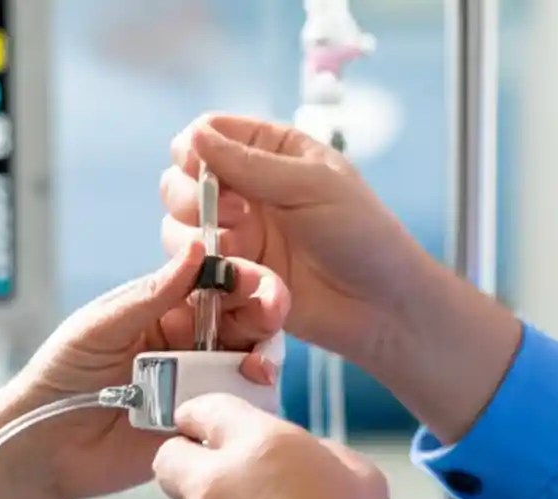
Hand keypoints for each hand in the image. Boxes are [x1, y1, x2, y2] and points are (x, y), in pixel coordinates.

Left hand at [10, 243, 289, 498]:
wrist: (44, 445)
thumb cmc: (60, 376)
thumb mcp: (102, 326)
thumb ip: (152, 294)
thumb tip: (196, 250)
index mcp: (166, 310)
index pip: (216, 284)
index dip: (241, 278)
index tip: (254, 282)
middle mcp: (189, 344)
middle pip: (244, 319)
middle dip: (264, 311)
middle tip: (269, 313)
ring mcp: (198, 384)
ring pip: (249, 361)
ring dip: (263, 356)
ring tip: (257, 364)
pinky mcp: (201, 423)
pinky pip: (239, 409)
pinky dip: (253, 399)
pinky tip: (250, 394)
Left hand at [152, 394, 393, 498]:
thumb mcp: (360, 481)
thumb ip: (322, 454)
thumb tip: (305, 456)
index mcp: (261, 445)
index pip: (206, 408)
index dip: (204, 415)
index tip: (205, 424)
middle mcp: (217, 480)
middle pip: (169, 455)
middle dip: (186, 460)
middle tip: (215, 474)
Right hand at [160, 113, 429, 364]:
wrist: (379, 306)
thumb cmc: (361, 235)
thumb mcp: (311, 186)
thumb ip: (250, 164)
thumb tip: (194, 136)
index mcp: (271, 152)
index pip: (208, 133)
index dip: (194, 147)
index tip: (199, 167)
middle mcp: (245, 190)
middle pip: (179, 178)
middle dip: (190, 195)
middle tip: (235, 215)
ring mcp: (236, 234)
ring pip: (178, 224)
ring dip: (197, 234)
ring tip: (241, 249)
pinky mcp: (232, 274)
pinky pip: (194, 266)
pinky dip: (205, 268)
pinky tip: (240, 274)